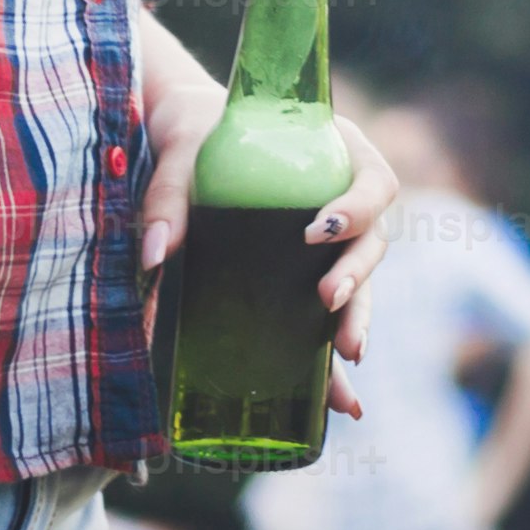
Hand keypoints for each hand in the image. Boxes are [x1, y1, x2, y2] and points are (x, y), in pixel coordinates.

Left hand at [136, 78, 406, 423]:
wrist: (187, 136)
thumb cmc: (194, 130)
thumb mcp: (181, 150)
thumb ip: (169, 195)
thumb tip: (156, 255)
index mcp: (335, 152)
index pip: (373, 182)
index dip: (358, 209)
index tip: (318, 230)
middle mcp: (344, 198)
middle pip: (373, 241)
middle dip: (359, 277)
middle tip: (329, 300)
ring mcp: (330, 241)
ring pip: (361, 282)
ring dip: (357, 318)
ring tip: (348, 357)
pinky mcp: (305, 274)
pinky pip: (329, 313)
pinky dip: (332, 357)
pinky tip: (340, 399)